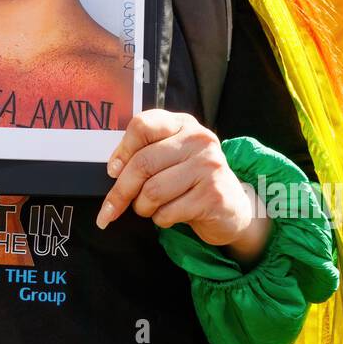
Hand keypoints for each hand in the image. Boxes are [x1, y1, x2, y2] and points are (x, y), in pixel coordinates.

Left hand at [97, 110, 264, 255]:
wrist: (232, 208)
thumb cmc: (192, 182)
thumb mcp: (172, 157)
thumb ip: (146, 153)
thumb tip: (114, 170)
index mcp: (183, 124)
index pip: (142, 125)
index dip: (121, 151)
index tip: (113, 171)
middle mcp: (199, 139)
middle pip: (142, 163)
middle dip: (121, 191)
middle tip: (111, 209)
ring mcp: (209, 166)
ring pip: (152, 191)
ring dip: (143, 207)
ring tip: (151, 208)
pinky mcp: (213, 195)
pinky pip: (168, 212)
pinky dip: (161, 220)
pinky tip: (173, 215)